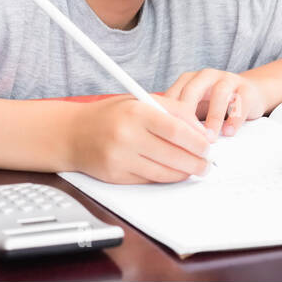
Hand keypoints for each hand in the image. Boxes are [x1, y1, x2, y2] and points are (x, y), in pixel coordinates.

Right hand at [67, 94, 214, 183]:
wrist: (73, 133)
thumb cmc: (111, 114)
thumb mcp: (141, 101)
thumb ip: (173, 111)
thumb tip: (201, 131)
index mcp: (136, 112)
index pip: (176, 130)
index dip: (197, 141)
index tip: (208, 146)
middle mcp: (127, 136)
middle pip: (173, 155)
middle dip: (196, 162)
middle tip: (207, 163)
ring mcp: (120, 158)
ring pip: (163, 172)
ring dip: (184, 173)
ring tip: (195, 169)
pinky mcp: (115, 176)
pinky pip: (149, 180)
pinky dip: (166, 178)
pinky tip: (175, 173)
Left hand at [163, 69, 269, 137]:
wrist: (248, 93)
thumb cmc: (214, 104)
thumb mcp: (194, 107)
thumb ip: (179, 116)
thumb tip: (159, 136)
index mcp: (189, 80)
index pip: (174, 94)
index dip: (169, 114)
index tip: (166, 134)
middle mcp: (206, 76)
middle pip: (193, 90)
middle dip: (189, 114)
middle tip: (187, 137)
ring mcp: (227, 80)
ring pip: (219, 94)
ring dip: (213, 118)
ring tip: (210, 138)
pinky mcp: (246, 89)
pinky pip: (240, 102)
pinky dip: (234, 118)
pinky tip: (229, 132)